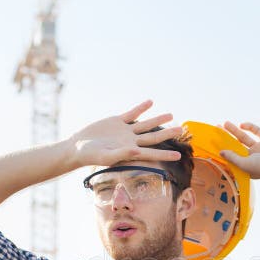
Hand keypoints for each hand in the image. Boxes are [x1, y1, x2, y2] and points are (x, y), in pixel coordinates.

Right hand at [68, 100, 183, 167]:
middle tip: (181, 130)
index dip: (165, 154)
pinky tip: (150, 102)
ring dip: (158, 119)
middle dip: (167, 133)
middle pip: (153, 136)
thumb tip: (137, 152)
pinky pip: (132, 114)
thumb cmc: (91, 156)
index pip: (151, 153)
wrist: (78, 147)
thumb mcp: (106, 157)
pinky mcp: (117, 121)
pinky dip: (141, 108)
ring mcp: (125, 131)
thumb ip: (122, 154)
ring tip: (171, 114)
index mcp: (130, 151)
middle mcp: (131, 141)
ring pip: (145, 124)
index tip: (178, 155)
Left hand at [219, 122, 259, 183]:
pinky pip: (257, 132)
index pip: (231, 156)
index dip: (223, 149)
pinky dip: (250, 127)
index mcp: (246, 165)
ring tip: (225, 123)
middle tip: (216, 129)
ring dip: (235, 130)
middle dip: (226, 137)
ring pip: (244, 137)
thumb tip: (221, 151)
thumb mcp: (245, 164)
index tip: (213, 142)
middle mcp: (252, 157)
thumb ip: (233, 157)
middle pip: (236, 145)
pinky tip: (242, 125)